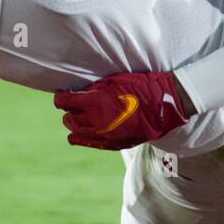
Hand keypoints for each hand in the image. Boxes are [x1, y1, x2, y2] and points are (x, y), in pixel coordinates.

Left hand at [54, 70, 194, 149]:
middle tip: (75, 103)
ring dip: (74, 122)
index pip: (63, 101)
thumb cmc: (140, 87)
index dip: (62, 96)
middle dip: (69, 109)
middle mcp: (94, 121)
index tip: (64, 93)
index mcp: (94, 102)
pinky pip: (87, 142)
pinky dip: (80, 137)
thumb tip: (80, 91)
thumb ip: (94, 87)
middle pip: (68, 117)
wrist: (162, 107)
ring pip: (75, 131)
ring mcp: (103, 134)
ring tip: (78, 116)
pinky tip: (78, 134)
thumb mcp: (114, 80)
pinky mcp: (111, 143)